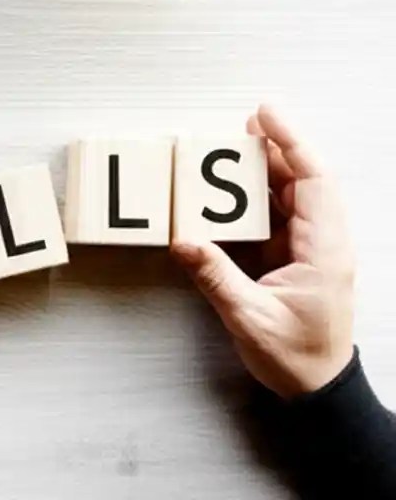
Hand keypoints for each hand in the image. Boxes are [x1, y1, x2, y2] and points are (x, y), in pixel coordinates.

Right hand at [172, 105, 355, 398]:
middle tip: (239, 126)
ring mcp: (310, 250)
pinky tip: (229, 192)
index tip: (264, 115)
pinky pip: (277, 216)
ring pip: (291, 195)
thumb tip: (182, 239)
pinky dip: (255, 198)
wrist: (317, 389)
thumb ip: (215, 276)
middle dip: (273, 148)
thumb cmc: (296, 358)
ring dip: (263, 171)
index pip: (314, 180)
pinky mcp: (295, 260)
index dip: (291, 142)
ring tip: (231, 150)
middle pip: (302, 180)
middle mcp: (322, 242)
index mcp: (323, 250)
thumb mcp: (250, 317)